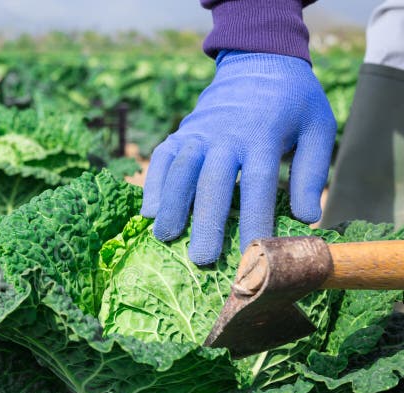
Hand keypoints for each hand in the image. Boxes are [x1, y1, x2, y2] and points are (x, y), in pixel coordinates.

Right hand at [140, 50, 336, 264]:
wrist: (259, 60)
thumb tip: (306, 218)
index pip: (257, 183)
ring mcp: (199, 133)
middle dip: (206, 222)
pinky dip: (153, 183)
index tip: (253, 252)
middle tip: (202, 258)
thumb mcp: (318, 127)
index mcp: (263, 134)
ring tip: (165, 237)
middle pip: (212, 182)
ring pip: (181, 170)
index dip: (254, 218)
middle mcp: (226, 134)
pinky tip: (149, 212)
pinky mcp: (182, 133)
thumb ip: (312, 172)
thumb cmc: (293, 102)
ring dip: (171, 204)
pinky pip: (162, 158)